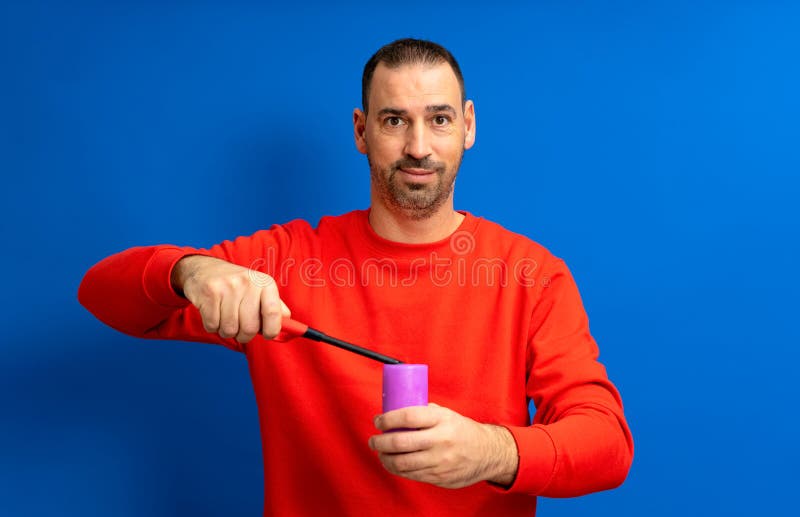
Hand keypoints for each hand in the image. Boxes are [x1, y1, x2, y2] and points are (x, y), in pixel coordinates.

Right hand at [171, 255, 289, 342]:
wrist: (204, 269)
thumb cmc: (236, 285)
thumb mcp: (259, 289)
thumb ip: (274, 306)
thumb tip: (289, 323)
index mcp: (265, 283)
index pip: (273, 312)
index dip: (272, 330)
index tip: (269, 335)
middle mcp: (248, 282)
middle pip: (250, 327)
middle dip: (244, 335)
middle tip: (240, 329)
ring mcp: (227, 286)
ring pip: (229, 329)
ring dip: (227, 332)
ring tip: (226, 319)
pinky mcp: (209, 292)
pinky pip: (212, 325)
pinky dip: (212, 326)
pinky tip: (214, 314)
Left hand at [368, 403, 518, 488]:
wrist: (487, 453)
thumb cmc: (461, 430)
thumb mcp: (446, 414)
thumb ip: (424, 412)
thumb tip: (397, 408)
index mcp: (441, 420)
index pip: (408, 417)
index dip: (387, 419)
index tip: (378, 420)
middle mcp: (440, 440)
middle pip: (400, 442)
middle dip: (380, 442)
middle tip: (373, 439)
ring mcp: (439, 461)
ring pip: (402, 463)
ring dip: (384, 458)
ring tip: (379, 452)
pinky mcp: (439, 477)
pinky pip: (411, 475)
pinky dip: (396, 469)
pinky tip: (392, 463)